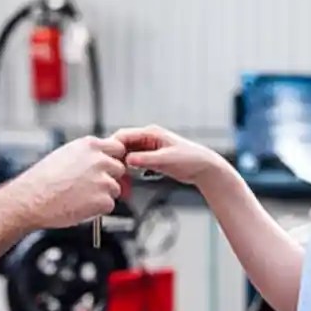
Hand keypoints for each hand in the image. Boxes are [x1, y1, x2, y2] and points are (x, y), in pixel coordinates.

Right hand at [14, 135, 127, 229]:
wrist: (30, 200)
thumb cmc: (42, 180)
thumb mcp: (65, 155)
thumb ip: (87, 155)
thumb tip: (101, 159)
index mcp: (89, 145)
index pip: (117, 148)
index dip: (112, 160)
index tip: (106, 167)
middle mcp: (99, 160)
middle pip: (119, 169)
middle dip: (109, 178)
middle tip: (90, 186)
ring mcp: (102, 180)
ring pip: (115, 188)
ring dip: (102, 194)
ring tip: (80, 197)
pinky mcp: (103, 200)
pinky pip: (109, 205)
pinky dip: (98, 209)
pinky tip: (80, 205)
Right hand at [111, 124, 227, 186]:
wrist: (204, 168)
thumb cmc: (190, 159)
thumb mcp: (166, 160)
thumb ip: (146, 160)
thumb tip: (128, 160)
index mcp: (151, 133)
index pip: (123, 135)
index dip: (113, 146)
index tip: (106, 159)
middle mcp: (148, 138)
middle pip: (123, 144)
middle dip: (115, 156)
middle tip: (109, 170)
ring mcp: (149, 147)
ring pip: (128, 153)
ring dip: (122, 164)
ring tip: (117, 176)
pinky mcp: (151, 157)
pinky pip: (134, 161)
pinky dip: (129, 169)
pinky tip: (126, 178)